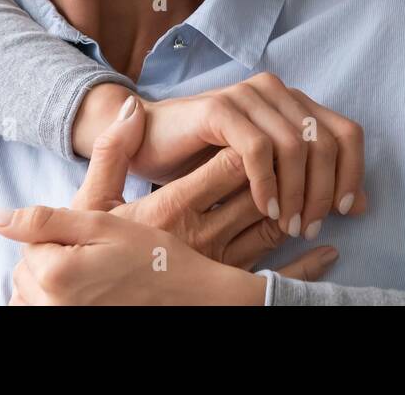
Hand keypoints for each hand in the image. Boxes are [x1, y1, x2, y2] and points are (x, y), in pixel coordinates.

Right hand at [0, 103, 339, 303]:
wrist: (78, 299)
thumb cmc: (84, 246)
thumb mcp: (92, 199)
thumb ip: (112, 150)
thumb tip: (130, 106)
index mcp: (168, 208)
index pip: (230, 165)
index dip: (264, 145)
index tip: (281, 130)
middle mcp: (193, 236)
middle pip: (258, 195)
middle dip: (292, 171)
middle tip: (312, 155)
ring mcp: (208, 265)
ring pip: (268, 230)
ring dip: (300, 210)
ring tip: (326, 197)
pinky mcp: (218, 288)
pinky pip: (270, 273)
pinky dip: (303, 266)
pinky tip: (326, 254)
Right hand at [74, 72, 367, 239]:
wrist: (144, 141)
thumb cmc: (204, 161)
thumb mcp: (267, 175)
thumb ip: (311, 183)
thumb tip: (360, 205)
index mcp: (292, 103)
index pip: (347, 133)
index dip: (352, 172)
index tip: (344, 210)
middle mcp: (276, 91)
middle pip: (326, 140)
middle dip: (325, 190)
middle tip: (310, 225)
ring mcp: (248, 95)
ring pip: (297, 145)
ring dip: (298, 191)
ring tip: (289, 223)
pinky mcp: (221, 108)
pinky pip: (259, 148)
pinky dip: (268, 182)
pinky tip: (266, 207)